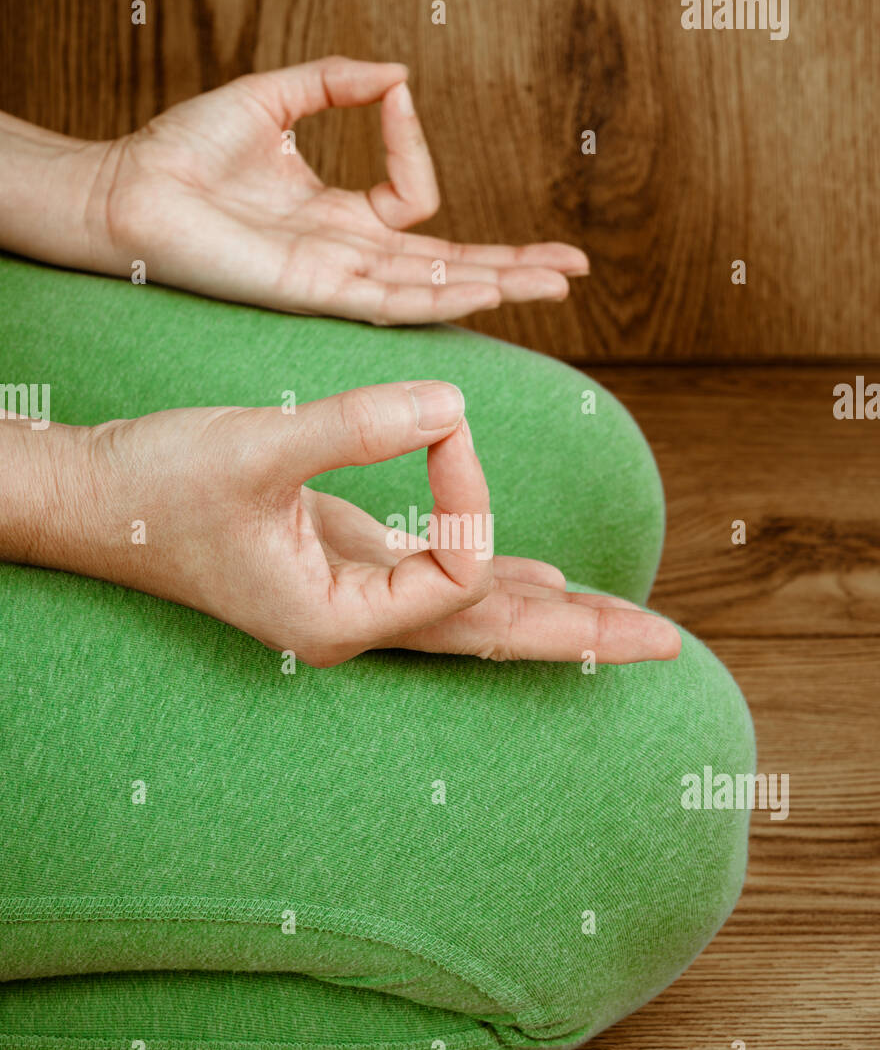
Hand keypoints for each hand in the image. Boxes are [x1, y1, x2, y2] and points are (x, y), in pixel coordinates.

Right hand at [13, 382, 679, 666]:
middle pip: (491, 637)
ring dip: (551, 615)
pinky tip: (541, 579)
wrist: (89, 502)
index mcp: (337, 621)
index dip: (471, 492)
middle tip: (669, 648)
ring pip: (470, 614)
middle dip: (580, 637)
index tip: (445, 417)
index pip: (454, 570)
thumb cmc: (155, 487)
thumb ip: (357, 424)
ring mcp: (351, 598)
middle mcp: (355, 624)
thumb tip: (452, 402)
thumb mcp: (256, 448)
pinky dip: (494, 576)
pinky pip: (436, 579)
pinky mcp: (342, 563)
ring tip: (628, 630)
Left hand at [89, 56, 588, 322]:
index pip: (414, 199)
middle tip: (574, 269)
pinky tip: (490, 292)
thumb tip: (400, 75)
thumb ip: (337, 83)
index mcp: (340, 217)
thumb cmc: (186, 151)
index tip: (395, 95)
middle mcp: (348, 257)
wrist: (128, 189)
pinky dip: (445, 295)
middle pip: (450, 267)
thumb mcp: (274, 98)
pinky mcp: (317, 290)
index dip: (416, 145)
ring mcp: (337, 279)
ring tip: (558, 286)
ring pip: (437, 290)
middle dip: (515, 267)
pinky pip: (394, 298)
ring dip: (501, 287)